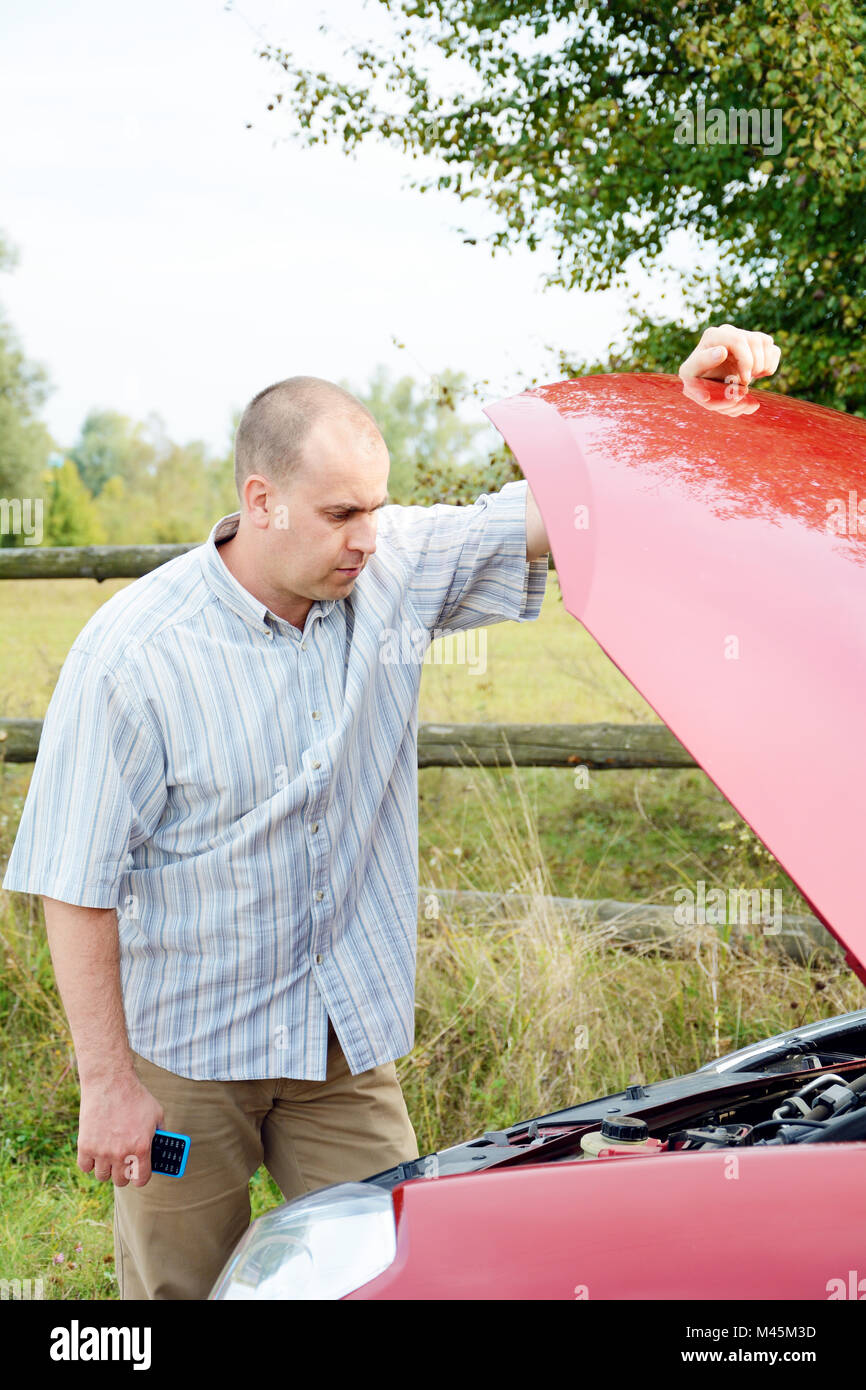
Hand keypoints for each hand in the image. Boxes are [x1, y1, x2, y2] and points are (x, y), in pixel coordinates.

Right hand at [77, 1072, 163, 1187]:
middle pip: (120, 1181)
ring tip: (109, 1156)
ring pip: (102, 1176)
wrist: (110, 1082)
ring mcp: (101, 1151)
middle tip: (124, 1162)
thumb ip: (160, 1135)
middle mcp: (121, 1153)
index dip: (140, 1177)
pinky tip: (95, 1152)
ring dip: (106, 1168)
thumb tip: (160, 1150)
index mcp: (141, 1147)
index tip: (139, 1174)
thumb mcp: (157, 1114)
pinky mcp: (85, 1146)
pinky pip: (85, 1167)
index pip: (140, 1180)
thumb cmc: (136, 1097)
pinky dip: (89, 1162)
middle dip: (123, 1172)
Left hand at [678, 324, 780, 386]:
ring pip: (766, 343)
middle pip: (755, 341)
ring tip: (747, 379)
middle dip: (754, 366)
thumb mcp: (689, 374)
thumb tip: (722, 351)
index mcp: (713, 335)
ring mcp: (744, 336)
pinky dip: (770, 366)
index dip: (746, 361)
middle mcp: (729, 331)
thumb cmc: (695, 379)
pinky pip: (774, 351)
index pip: (738, 340)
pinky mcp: (756, 346)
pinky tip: (757, 375)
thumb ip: (702, 362)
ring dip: (762, 366)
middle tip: (743, 383)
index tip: (742, 382)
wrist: (703, 384)